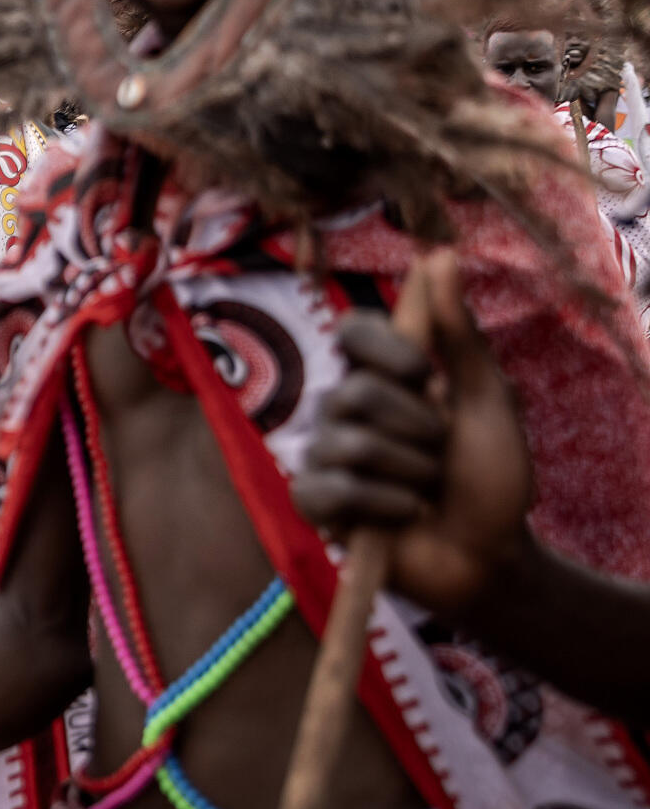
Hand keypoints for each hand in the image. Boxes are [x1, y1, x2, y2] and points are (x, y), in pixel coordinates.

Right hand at [291, 253, 534, 616]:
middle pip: (356, 393)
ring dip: (411, 474)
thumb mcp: (489, 399)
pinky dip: (386, 506)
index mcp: (383, 379)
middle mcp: (345, 411)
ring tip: (426, 492)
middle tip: (440, 455)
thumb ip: (459, 333)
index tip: (427, 376)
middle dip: (419, 430)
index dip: (385, 349)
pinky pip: (334, 490)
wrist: (490, 554)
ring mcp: (325, 457)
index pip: (352, 331)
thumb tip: (441, 254)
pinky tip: (404, 516)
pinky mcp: (316, 504)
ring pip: (351, 444)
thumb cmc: (492, 475)